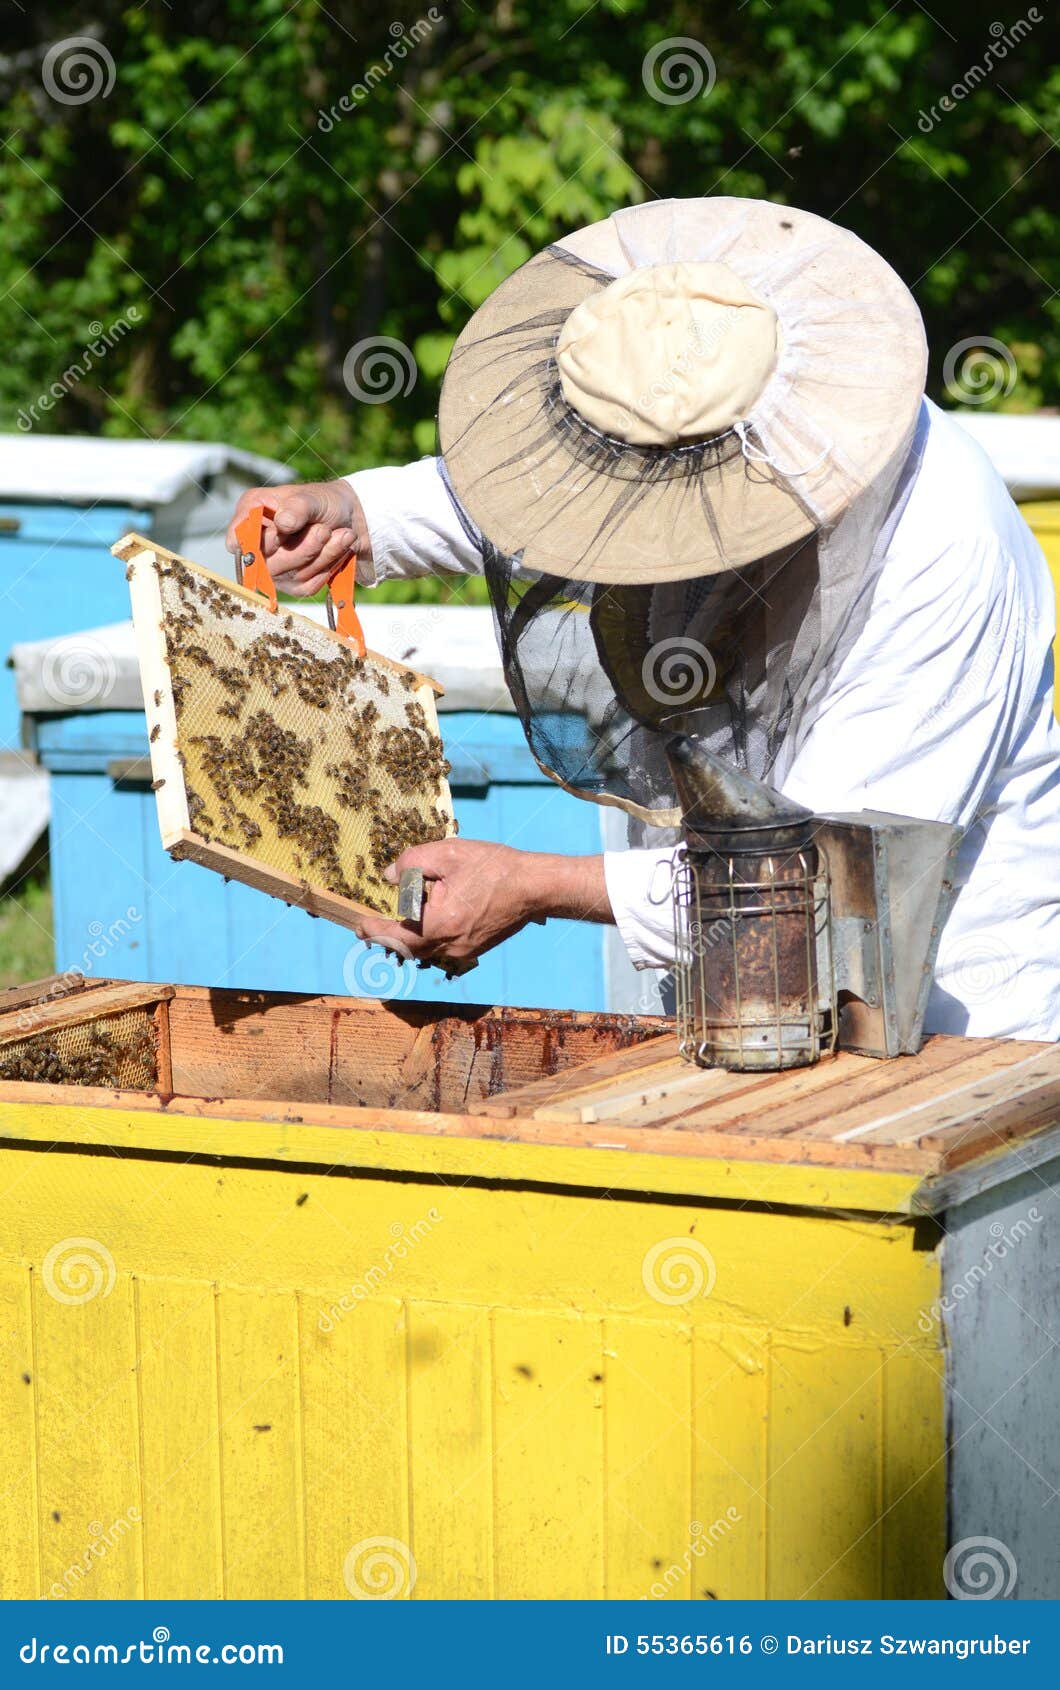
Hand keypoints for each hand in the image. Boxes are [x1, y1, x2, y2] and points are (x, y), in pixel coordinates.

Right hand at [226, 479, 372, 595]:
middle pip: (267, 563)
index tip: (280, 535)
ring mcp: (274, 567)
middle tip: (324, 530)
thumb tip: (282, 523)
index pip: (238, 537)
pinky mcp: (292, 584)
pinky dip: (328, 568)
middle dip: (303, 548)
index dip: (257, 542)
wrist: (350, 520)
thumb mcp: (314, 497)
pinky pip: (307, 585)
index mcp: (253, 511)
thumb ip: (297, 507)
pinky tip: (338, 549)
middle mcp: (258, 542)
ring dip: (323, 555)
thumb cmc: (324, 503)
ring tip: (341, 535)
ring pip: (293, 574)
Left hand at [354, 838, 612, 967]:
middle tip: (368, 927)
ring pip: (424, 951)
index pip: (393, 935)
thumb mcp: (448, 854)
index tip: (357, 924)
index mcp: (438, 924)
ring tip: (397, 923)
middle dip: (386, 938)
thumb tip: (390, 876)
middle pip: (406, 949)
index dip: (371, 929)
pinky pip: (442, 949)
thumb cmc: (493, 867)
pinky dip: (429, 938)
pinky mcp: (473, 949)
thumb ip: (412, 863)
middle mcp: (448, 945)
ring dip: (408, 939)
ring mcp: (463, 951)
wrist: (534, 887)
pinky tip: (429, 921)